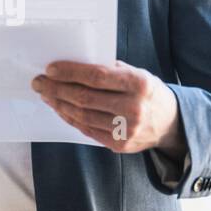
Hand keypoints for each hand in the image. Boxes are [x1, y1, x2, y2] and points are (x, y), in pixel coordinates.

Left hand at [32, 59, 185, 155]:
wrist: (170, 123)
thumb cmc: (147, 92)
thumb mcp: (136, 73)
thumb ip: (109, 70)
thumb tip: (72, 65)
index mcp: (138, 83)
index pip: (96, 76)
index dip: (70, 72)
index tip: (50, 69)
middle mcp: (133, 108)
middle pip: (84, 98)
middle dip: (56, 89)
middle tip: (39, 82)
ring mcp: (126, 129)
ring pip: (82, 116)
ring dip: (59, 104)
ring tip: (46, 94)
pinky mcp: (119, 144)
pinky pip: (87, 130)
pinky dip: (70, 118)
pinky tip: (60, 108)